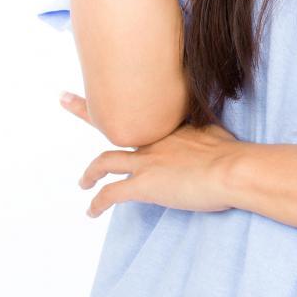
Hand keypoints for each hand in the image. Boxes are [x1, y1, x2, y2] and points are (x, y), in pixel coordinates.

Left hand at [60, 92, 243, 217]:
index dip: (119, 97)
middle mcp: (153, 140)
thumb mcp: (214, 130)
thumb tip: (207, 134)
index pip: (139, 108)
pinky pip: (111, 194)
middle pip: (112, 123)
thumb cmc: (232, 152)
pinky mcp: (144, 185)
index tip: (104, 84)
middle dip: (84, 110)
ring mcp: (146, 161)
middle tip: (65, 98)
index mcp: (169, 126)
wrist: (232, 168)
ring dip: (90, 173)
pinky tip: (91, 211)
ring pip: (105, 162)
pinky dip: (97, 203)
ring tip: (82, 183)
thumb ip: (203, 130)